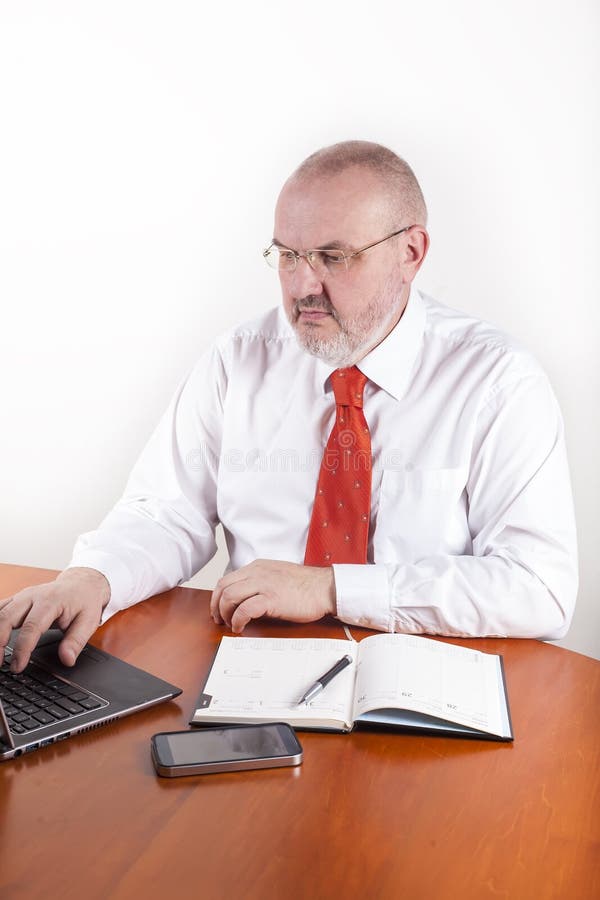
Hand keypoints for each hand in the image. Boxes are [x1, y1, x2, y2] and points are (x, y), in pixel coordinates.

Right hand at [0, 567, 110, 672]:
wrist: (81, 584)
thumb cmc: (84, 602)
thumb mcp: (89, 621)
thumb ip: (76, 641)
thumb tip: (67, 660)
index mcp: (51, 601)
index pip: (31, 627)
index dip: (22, 649)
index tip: (17, 666)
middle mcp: (32, 596)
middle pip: (7, 617)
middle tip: (0, 664)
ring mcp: (22, 596)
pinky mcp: (16, 599)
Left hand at [210, 559, 335, 633]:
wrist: (325, 588)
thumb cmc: (306, 585)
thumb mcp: (277, 575)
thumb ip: (261, 581)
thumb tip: (246, 596)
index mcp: (258, 567)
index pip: (227, 579)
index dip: (218, 596)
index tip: (219, 608)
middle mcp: (257, 573)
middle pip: (223, 587)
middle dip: (216, 606)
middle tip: (219, 619)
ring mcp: (264, 585)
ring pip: (229, 596)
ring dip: (225, 614)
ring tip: (230, 624)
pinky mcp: (271, 599)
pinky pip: (244, 610)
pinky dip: (237, 620)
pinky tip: (240, 627)